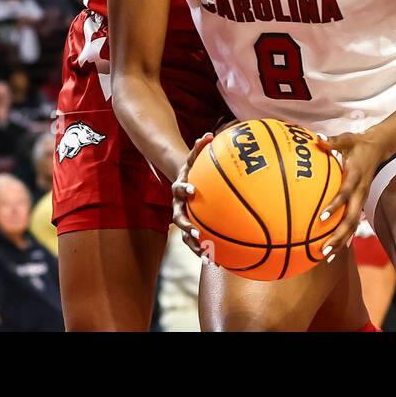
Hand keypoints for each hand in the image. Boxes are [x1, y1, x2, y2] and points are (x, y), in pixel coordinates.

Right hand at [172, 133, 212, 258]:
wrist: (186, 182)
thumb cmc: (195, 168)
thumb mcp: (195, 157)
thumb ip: (200, 146)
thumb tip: (209, 134)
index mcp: (179, 188)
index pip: (178, 188)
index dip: (184, 189)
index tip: (192, 190)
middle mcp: (178, 206)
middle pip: (178, 218)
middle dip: (187, 226)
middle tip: (197, 231)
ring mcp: (183, 219)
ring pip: (185, 236)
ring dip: (194, 245)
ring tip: (205, 256)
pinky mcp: (191, 229)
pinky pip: (196, 242)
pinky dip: (204, 251)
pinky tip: (217, 262)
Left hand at [315, 131, 385, 257]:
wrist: (379, 149)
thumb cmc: (358, 143)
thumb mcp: (347, 138)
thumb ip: (333, 141)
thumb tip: (318, 139)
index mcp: (355, 177)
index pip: (346, 193)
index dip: (335, 205)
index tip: (322, 216)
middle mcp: (361, 192)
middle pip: (351, 219)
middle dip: (339, 235)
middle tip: (324, 249)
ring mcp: (362, 200)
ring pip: (353, 225)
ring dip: (341, 241)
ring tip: (326, 256)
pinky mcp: (360, 203)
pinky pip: (353, 223)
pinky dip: (344, 237)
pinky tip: (334, 249)